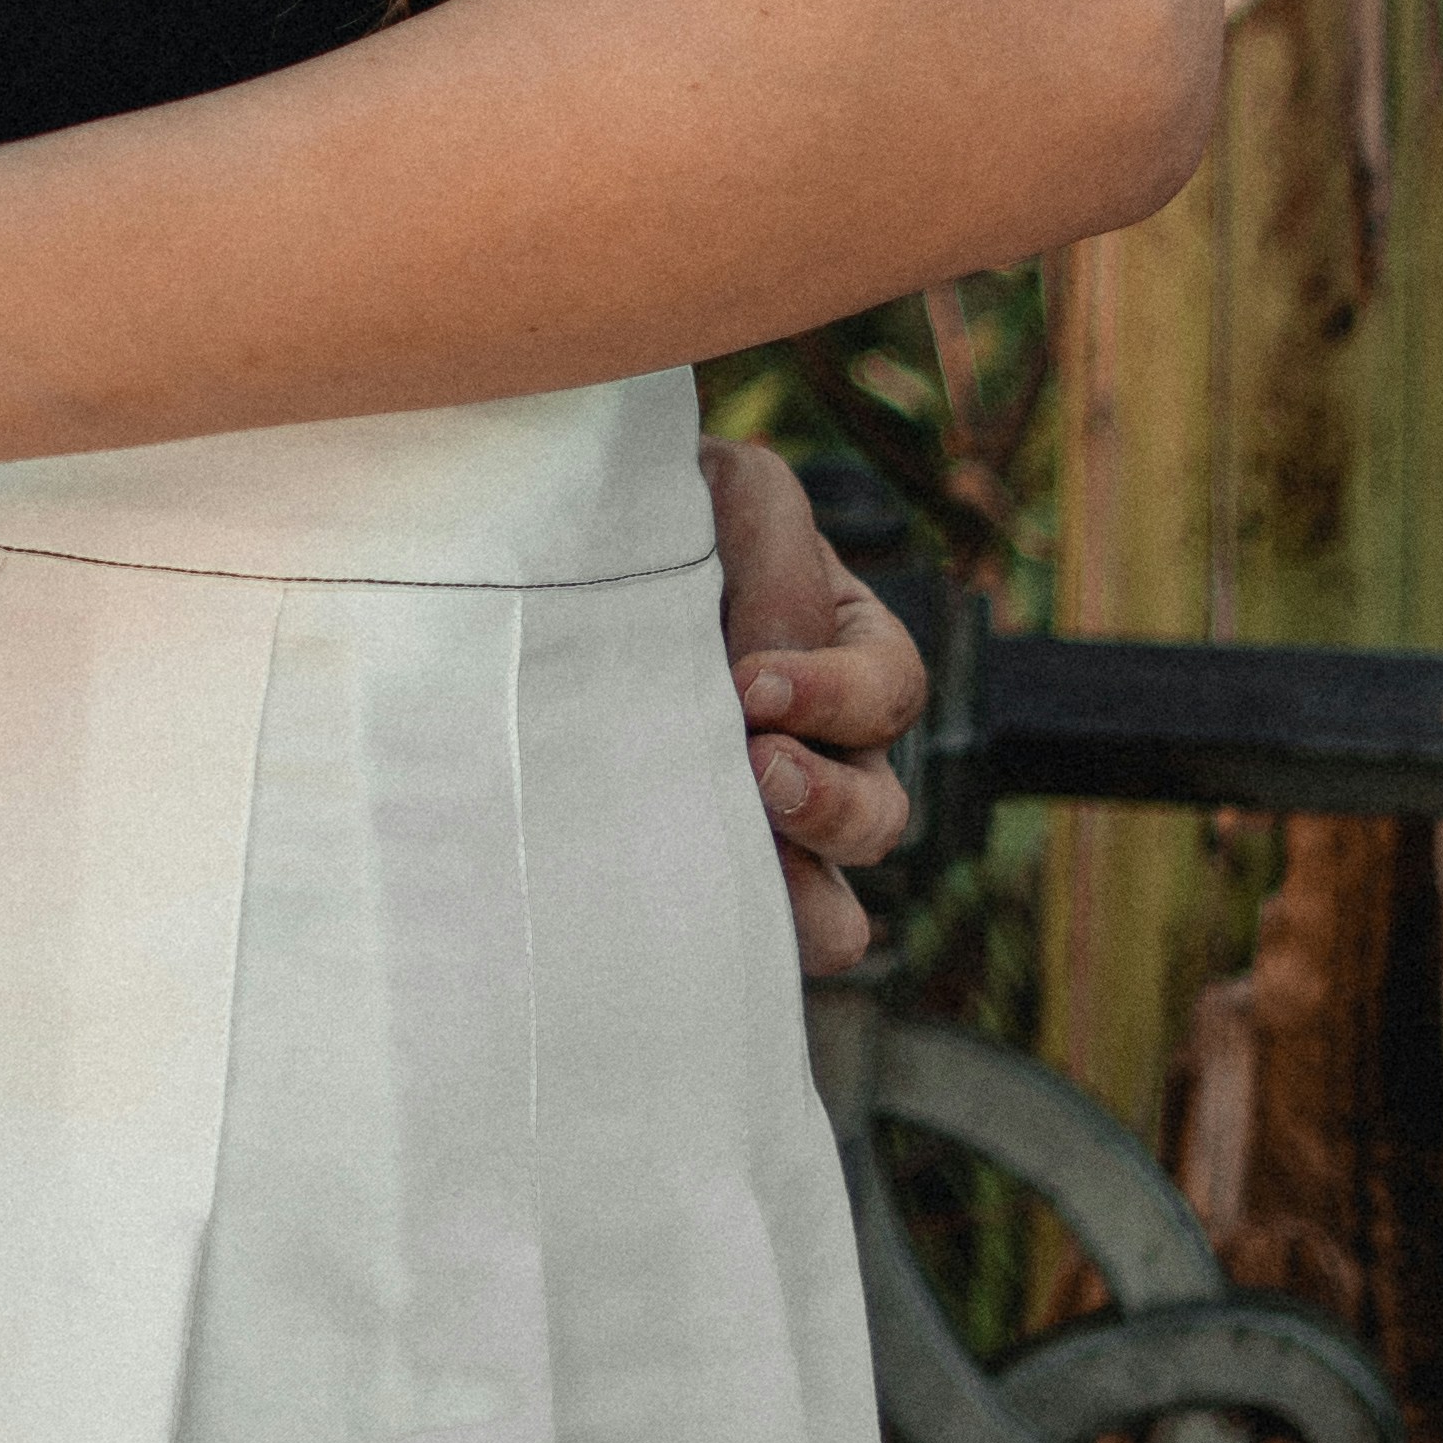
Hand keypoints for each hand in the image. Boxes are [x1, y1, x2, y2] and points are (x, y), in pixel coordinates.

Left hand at [701, 427, 928, 970]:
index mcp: (849, 652)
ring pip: (834, 915)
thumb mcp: (729, 494)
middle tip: (755, 771)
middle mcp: (826, 753)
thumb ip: (769, 548)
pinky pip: (748, 948)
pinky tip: (667, 926)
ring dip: (796, 898)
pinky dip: (730, 945)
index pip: (887, 690)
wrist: (554, 562)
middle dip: (826, 805)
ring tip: (731, 867)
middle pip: (878, 819)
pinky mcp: (701, 877)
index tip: (750, 682)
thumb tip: (769, 665)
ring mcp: (767, 829)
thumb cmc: (665, 516)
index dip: (835, 695)